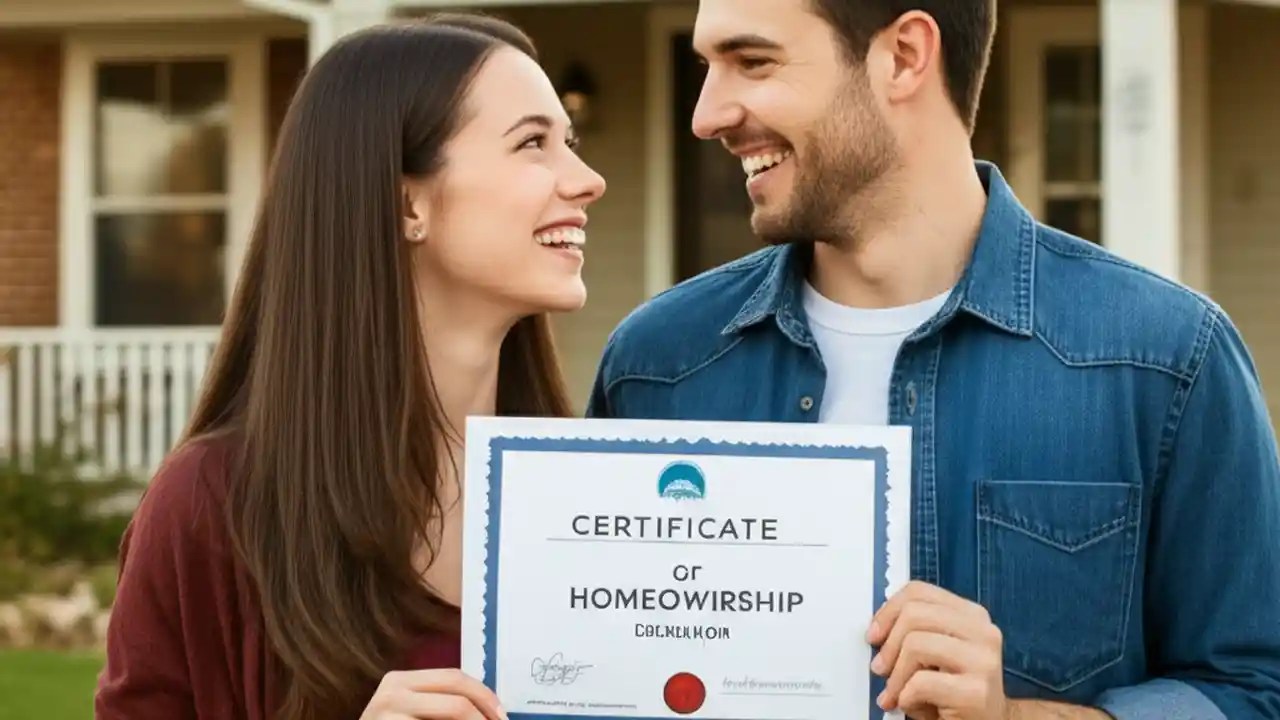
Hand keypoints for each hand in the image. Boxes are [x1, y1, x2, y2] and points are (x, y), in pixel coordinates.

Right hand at [359, 669, 506, 719]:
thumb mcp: (411, 709)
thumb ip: (439, 701)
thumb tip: (489, 708)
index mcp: (400, 680)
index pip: (454, 678)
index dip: (485, 695)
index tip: (502, 715)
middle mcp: (392, 693)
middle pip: (457, 701)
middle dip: (485, 716)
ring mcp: (388, 717)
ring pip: (451, 717)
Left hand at [867, 581, 1005, 719]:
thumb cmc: (955, 693)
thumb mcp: (937, 653)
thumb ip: (918, 631)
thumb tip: (878, 626)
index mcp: (972, 616)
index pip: (920, 592)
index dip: (888, 611)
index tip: (874, 634)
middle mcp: (983, 633)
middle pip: (915, 614)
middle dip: (888, 644)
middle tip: (880, 668)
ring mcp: (983, 662)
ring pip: (915, 644)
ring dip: (895, 675)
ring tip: (896, 693)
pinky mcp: (976, 693)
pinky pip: (920, 682)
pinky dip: (905, 697)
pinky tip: (912, 705)